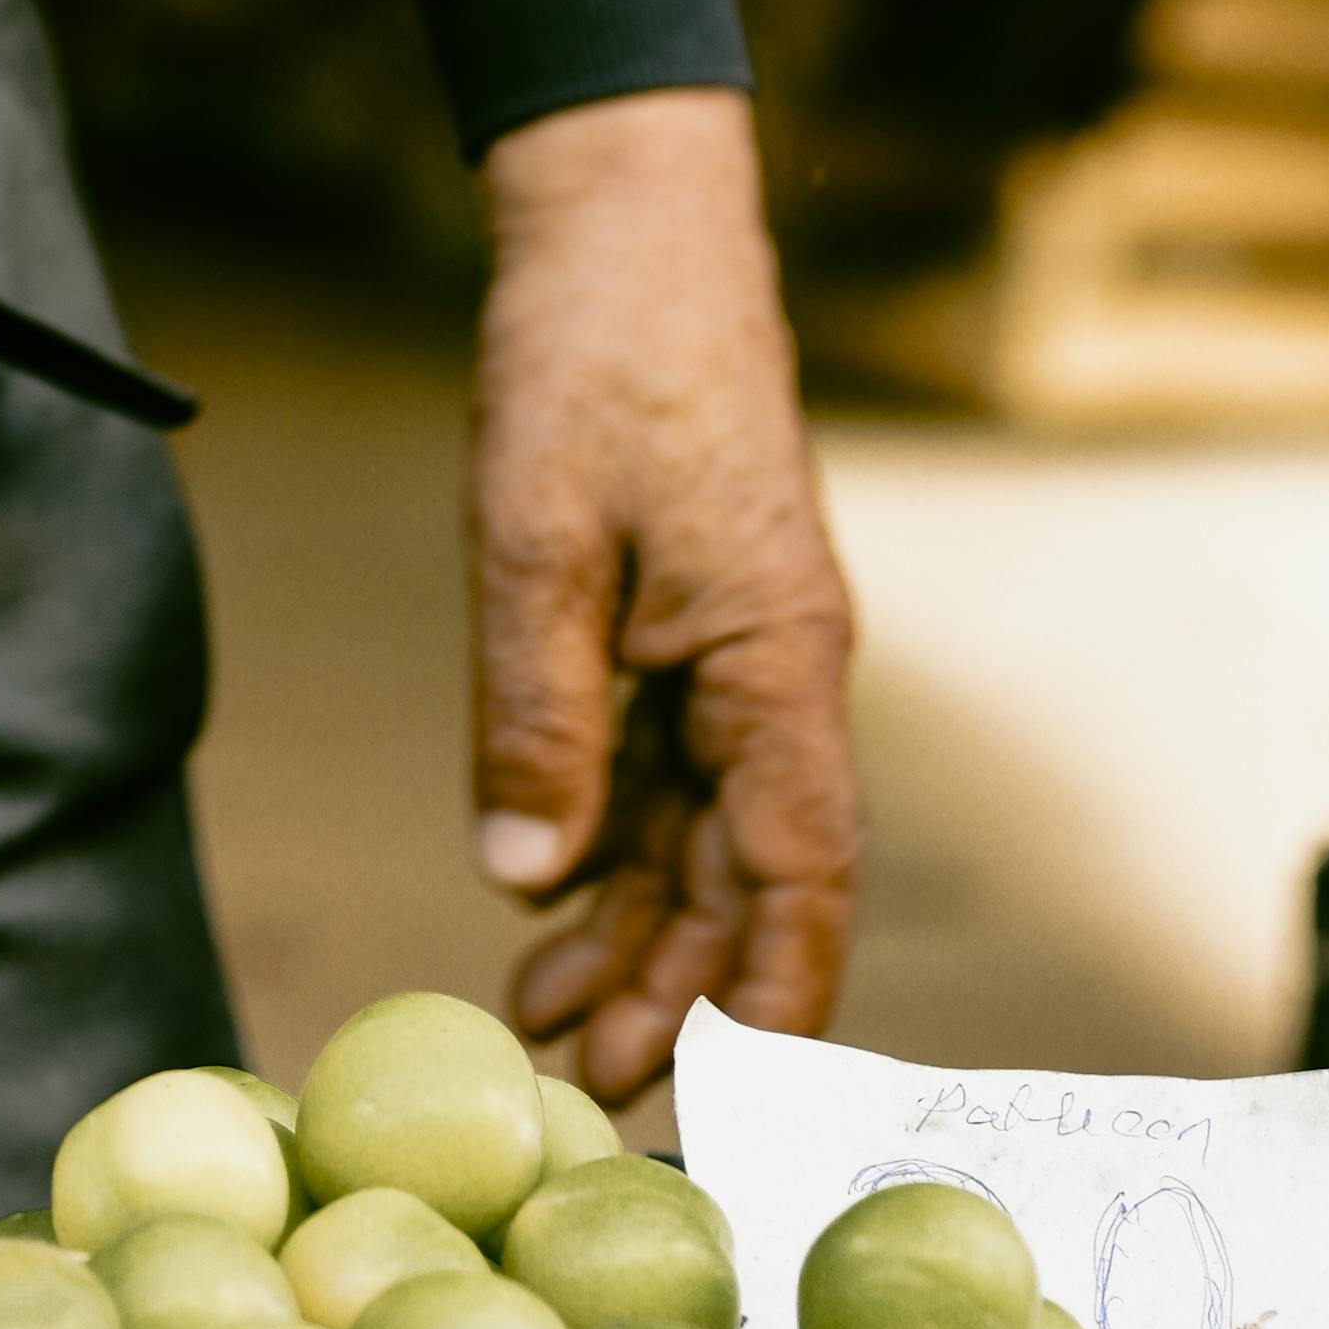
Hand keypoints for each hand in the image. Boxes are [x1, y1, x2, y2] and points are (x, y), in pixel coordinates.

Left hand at [467, 81, 859, 1094]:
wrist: (624, 223)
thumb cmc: (595, 359)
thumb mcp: (539, 543)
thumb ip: (539, 717)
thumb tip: (526, 881)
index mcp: (776, 661)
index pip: (802, 874)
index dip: (773, 1000)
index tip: (727, 1104)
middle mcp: (775, 674)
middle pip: (749, 877)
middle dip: (681, 994)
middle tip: (589, 1100)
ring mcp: (732, 654)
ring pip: (698, 835)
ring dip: (635, 933)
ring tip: (546, 1027)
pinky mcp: (683, 628)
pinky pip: (659, 770)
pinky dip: (609, 848)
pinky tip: (545, 912)